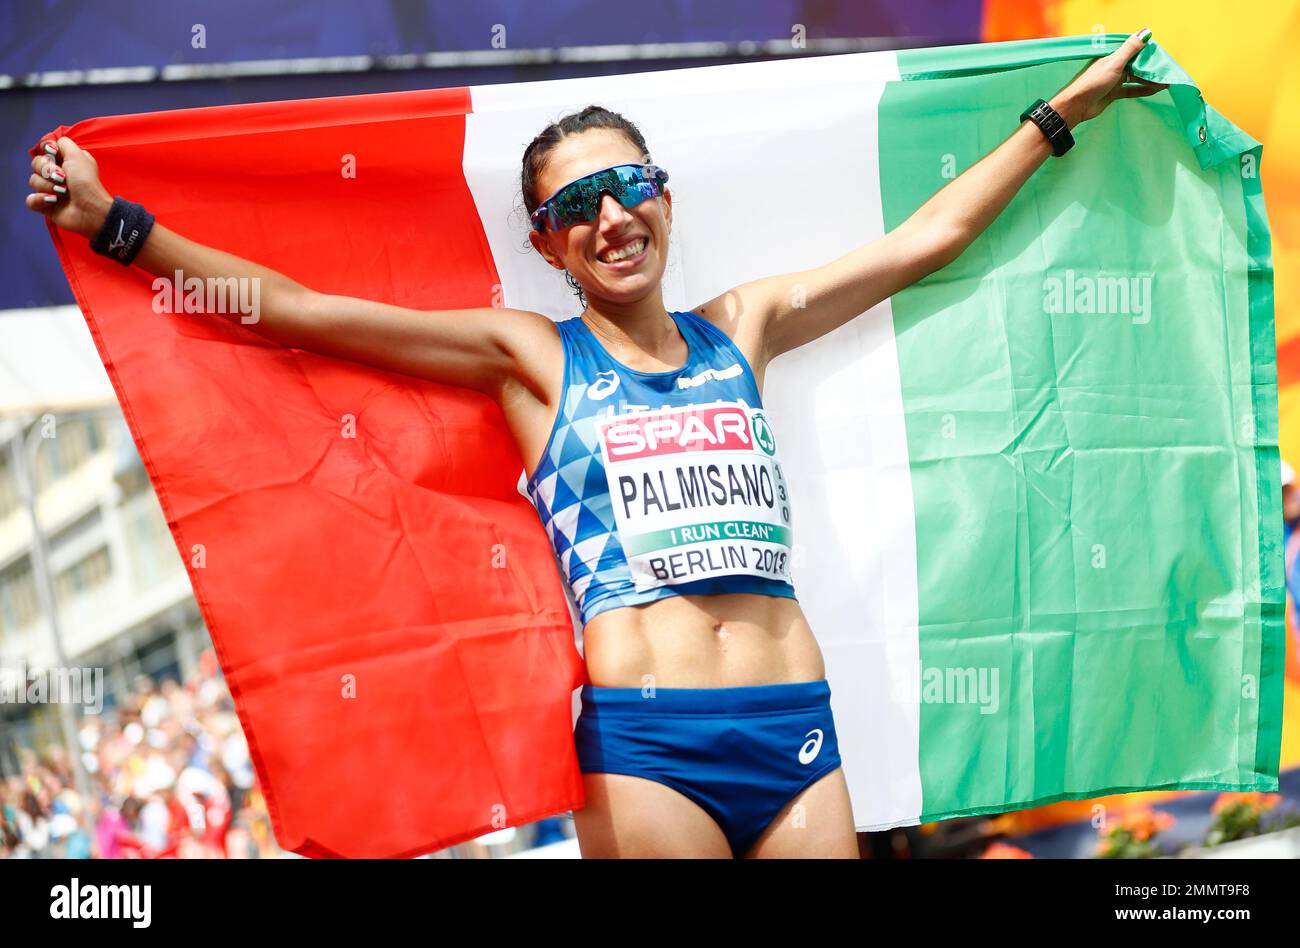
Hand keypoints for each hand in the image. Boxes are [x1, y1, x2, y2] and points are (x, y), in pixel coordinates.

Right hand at [25, 136, 113, 238]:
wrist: (90, 209)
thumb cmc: (86, 182)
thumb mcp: (78, 155)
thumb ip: (64, 143)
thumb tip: (51, 144)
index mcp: (65, 161)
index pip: (43, 151)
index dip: (47, 154)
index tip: (54, 155)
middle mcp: (56, 174)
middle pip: (35, 164)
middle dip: (47, 170)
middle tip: (63, 178)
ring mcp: (50, 190)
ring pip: (33, 181)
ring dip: (47, 186)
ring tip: (63, 193)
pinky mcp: (46, 205)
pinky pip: (31, 200)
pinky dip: (40, 200)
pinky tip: (52, 202)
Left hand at [1050, 29, 1167, 127]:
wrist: (1076, 106)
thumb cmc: (1093, 82)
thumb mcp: (1114, 63)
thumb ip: (1130, 49)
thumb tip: (1146, 32)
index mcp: (1112, 56)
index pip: (1134, 50)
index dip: (1148, 52)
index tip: (1162, 56)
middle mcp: (1113, 66)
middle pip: (1136, 65)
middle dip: (1151, 68)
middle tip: (1167, 71)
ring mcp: (1113, 80)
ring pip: (1135, 78)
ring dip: (1149, 80)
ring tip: (1165, 83)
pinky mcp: (1113, 93)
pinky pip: (1131, 90)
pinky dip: (1142, 90)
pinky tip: (1155, 90)